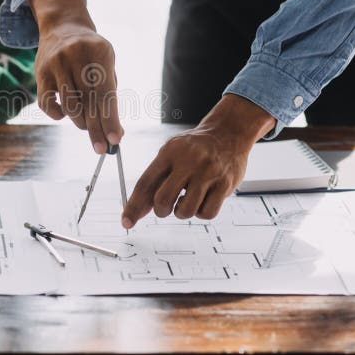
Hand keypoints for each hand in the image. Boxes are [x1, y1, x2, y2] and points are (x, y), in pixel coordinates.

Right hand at [30, 0, 122, 153]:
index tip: (115, 140)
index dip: (110, 120)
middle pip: (88, 102)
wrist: (63, 26)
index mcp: (100, 52)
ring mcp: (56, 63)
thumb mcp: (106, 65)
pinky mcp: (40, 72)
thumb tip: (115, 133)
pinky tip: (65, 112)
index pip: (106, 94)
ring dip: (79, 122)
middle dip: (96, 129)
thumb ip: (110, 96)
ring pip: (69, 106)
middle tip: (101, 148)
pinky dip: (58, 114)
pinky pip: (48, 104)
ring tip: (86, 125)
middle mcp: (76, 56)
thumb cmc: (91, 54)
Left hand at [121, 94, 275, 225]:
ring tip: (187, 200)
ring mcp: (208, 173)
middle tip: (166, 207)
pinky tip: (202, 200)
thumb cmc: (194, 148)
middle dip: (161, 210)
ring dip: (182, 212)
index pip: (145, 183)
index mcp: (169, 152)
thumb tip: (137, 211)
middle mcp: (188, 161)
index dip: (133, 206)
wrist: (228, 133)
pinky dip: (201, 212)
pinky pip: (207, 213)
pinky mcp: (225, 184)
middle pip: (163, 199)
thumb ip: (155, 180)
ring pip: (186, 211)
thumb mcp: (170, 154)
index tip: (126, 222)